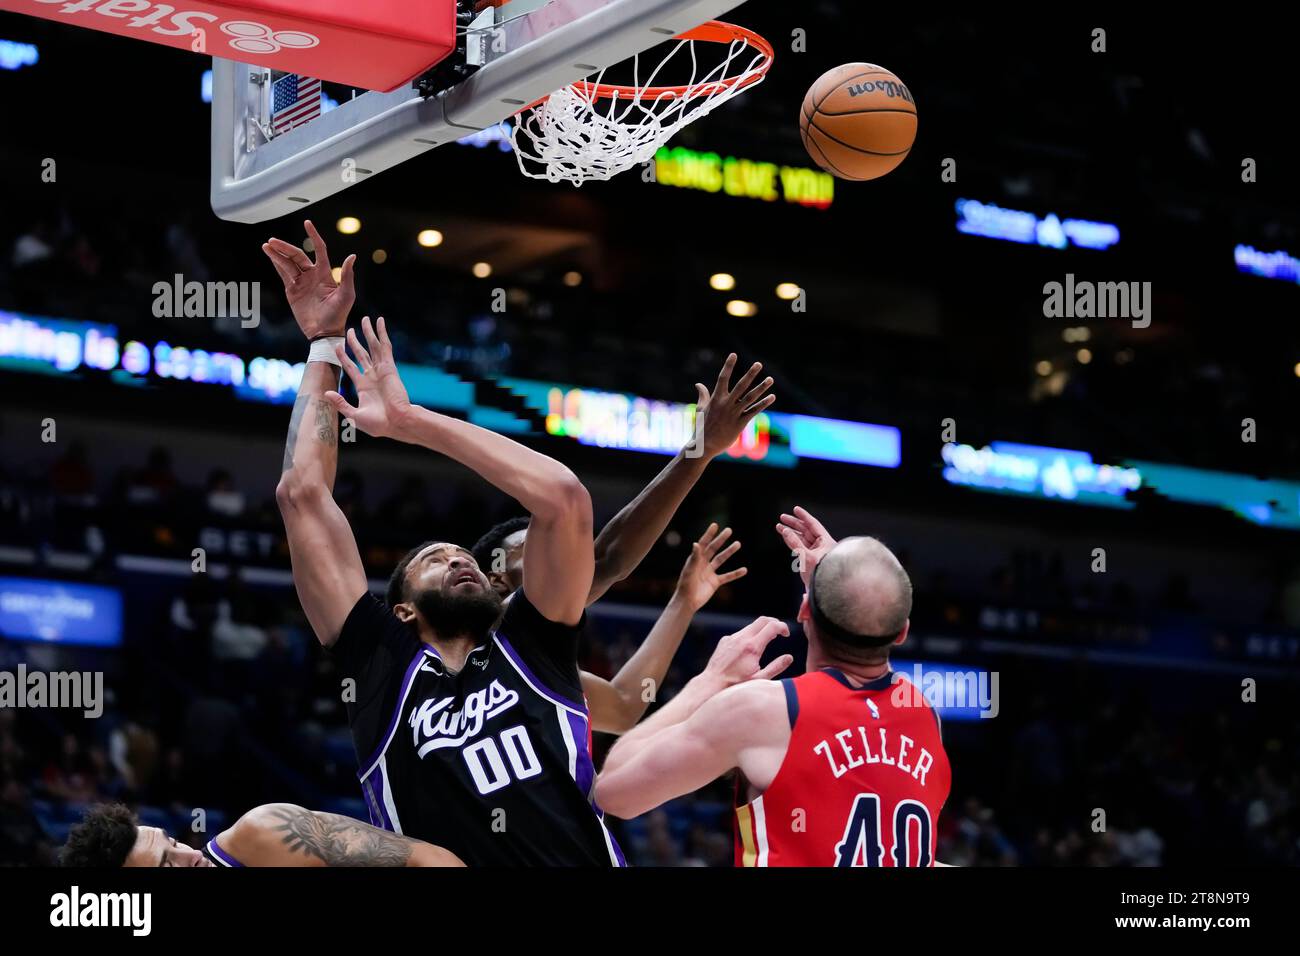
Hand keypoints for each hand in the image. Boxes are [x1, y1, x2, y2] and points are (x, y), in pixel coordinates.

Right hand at [263, 220, 354, 340]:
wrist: (323, 332)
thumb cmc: (338, 314)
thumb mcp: (347, 295)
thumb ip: (347, 275)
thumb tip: (353, 256)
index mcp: (326, 273)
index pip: (319, 249)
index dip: (313, 236)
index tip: (307, 223)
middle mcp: (312, 275)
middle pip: (297, 255)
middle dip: (285, 247)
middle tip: (273, 241)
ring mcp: (301, 282)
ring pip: (288, 263)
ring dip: (277, 254)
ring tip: (267, 245)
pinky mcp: (292, 291)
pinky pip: (283, 274)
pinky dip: (276, 264)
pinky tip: (269, 254)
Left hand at [326, 316, 412, 439]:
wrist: (397, 423)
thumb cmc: (378, 424)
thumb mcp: (354, 416)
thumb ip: (341, 403)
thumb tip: (326, 392)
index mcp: (363, 387)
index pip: (350, 367)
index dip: (343, 356)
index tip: (337, 346)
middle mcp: (372, 376)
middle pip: (362, 354)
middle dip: (355, 341)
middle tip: (350, 330)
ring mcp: (381, 370)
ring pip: (373, 347)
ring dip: (369, 333)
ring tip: (365, 320)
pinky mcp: (390, 367)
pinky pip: (385, 347)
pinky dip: (382, 333)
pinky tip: (380, 322)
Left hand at [675, 523, 746, 611]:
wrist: (688, 602)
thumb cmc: (685, 585)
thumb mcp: (689, 570)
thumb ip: (694, 557)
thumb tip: (696, 543)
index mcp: (696, 559)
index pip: (703, 544)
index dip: (709, 534)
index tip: (715, 525)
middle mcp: (703, 563)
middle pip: (714, 548)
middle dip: (721, 539)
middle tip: (729, 530)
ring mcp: (710, 572)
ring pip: (721, 559)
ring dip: (729, 552)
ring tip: (738, 544)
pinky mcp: (715, 582)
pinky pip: (727, 576)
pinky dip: (736, 573)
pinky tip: (744, 570)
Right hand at [689, 354, 775, 458]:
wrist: (704, 446)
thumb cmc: (701, 427)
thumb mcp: (700, 409)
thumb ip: (703, 395)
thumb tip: (698, 384)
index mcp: (716, 399)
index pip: (722, 378)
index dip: (728, 366)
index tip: (733, 354)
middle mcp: (726, 404)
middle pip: (740, 386)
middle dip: (750, 374)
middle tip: (758, 364)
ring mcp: (734, 414)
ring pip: (750, 398)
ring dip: (761, 388)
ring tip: (770, 379)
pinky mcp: (740, 424)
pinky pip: (754, 411)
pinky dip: (763, 404)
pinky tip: (772, 397)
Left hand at [702, 616, 792, 687]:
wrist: (712, 683)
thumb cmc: (736, 684)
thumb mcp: (759, 679)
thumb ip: (776, 667)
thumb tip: (789, 657)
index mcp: (753, 647)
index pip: (772, 626)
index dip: (783, 627)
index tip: (786, 634)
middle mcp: (742, 638)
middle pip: (762, 620)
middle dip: (774, 622)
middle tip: (780, 632)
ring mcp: (732, 638)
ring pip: (751, 626)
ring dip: (761, 630)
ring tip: (766, 641)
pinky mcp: (725, 640)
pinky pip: (740, 633)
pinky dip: (749, 636)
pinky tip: (749, 650)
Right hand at [776, 505, 836, 587]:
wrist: (826, 590)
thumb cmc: (822, 574)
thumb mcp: (806, 557)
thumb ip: (794, 543)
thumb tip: (785, 531)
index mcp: (826, 542)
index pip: (813, 524)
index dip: (804, 516)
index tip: (795, 509)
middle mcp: (821, 546)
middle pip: (806, 530)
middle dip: (794, 523)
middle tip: (782, 517)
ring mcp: (815, 553)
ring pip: (802, 538)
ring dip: (790, 532)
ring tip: (779, 527)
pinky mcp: (810, 560)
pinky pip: (799, 547)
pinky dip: (791, 541)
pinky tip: (785, 537)